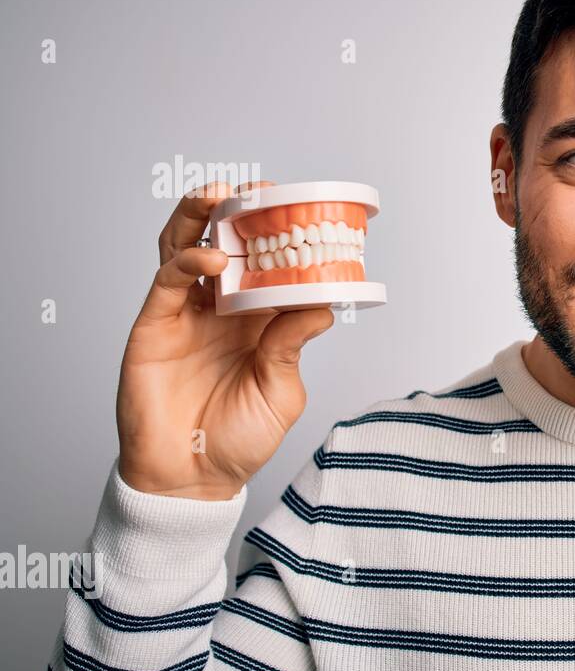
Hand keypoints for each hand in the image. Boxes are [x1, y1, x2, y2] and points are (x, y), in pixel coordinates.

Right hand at [116, 180, 334, 499]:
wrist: (191, 479)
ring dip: (201, 216)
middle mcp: (219, 308)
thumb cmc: (238, 439)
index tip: (303, 210)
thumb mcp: (281, 391)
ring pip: (187, 246)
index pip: (268, 264)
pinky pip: (167, 281)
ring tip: (222, 195)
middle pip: (224, 243)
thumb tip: (324, 305)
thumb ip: (293, 346)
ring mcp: (184, 313)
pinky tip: (210, 258)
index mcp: (257, 320)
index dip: (280, 235)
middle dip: (238, 212)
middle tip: (259, 191)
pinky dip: (187, 262)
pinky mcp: (154, 326)